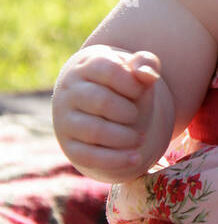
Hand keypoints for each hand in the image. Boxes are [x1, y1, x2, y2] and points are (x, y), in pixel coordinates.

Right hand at [52, 44, 162, 182]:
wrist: (103, 111)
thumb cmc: (123, 87)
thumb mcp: (135, 72)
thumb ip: (146, 64)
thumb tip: (146, 74)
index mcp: (86, 66)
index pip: (109, 70)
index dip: (132, 83)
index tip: (140, 91)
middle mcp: (70, 92)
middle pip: (101, 101)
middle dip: (128, 112)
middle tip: (135, 115)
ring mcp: (65, 120)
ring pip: (95, 131)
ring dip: (125, 137)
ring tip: (139, 137)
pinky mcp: (70, 147)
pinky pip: (90, 156)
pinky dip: (117, 159)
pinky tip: (137, 158)